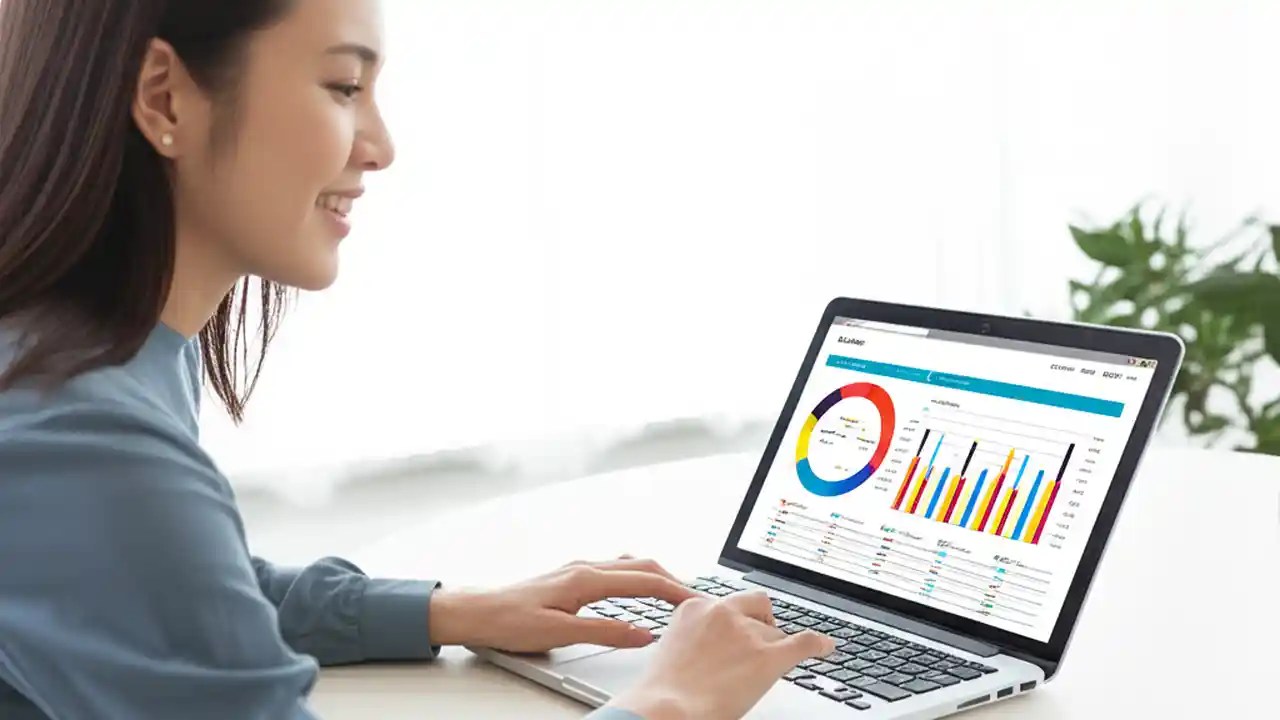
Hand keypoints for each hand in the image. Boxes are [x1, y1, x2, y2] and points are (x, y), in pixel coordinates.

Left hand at [428, 556, 695, 652]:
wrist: (477, 611)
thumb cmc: (510, 621)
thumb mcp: (560, 633)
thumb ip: (605, 632)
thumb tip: (643, 633)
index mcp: (586, 578)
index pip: (644, 582)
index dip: (675, 592)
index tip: (696, 604)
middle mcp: (585, 567)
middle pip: (642, 567)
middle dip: (673, 581)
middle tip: (694, 600)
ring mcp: (578, 569)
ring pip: (629, 566)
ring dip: (655, 577)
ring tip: (673, 596)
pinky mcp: (571, 576)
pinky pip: (615, 570)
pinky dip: (636, 578)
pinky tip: (637, 591)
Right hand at [609, 591, 835, 719]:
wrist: (665, 709)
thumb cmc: (663, 691)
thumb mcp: (673, 650)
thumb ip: (694, 639)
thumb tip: (712, 648)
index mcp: (694, 608)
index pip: (726, 604)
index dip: (736, 620)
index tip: (740, 627)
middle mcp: (722, 612)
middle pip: (756, 605)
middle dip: (761, 621)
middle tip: (759, 641)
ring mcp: (747, 632)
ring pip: (774, 632)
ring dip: (772, 646)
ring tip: (765, 668)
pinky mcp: (768, 656)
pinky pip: (803, 643)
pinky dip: (818, 645)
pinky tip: (826, 647)